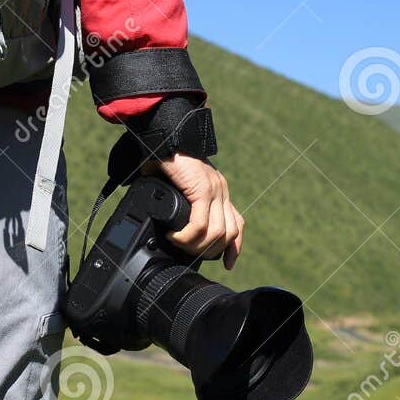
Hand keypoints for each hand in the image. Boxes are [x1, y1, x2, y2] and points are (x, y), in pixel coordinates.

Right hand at [144, 154, 243, 269]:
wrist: (163, 135)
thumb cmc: (165, 158)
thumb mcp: (180, 186)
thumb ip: (183, 202)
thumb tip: (169, 224)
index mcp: (219, 191)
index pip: (236, 224)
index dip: (234, 248)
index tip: (228, 264)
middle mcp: (221, 191)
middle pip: (229, 234)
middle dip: (209, 251)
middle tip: (187, 252)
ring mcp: (214, 190)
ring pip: (216, 233)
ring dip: (195, 246)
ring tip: (177, 242)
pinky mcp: (202, 189)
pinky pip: (199, 225)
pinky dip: (186, 236)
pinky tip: (173, 235)